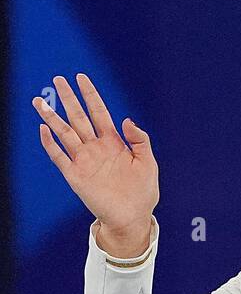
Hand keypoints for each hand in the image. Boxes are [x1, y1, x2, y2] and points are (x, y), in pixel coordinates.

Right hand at [32, 74, 158, 250]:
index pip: (98, 112)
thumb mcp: (148, 161)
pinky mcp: (75, 176)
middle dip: (68, 98)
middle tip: (57, 79)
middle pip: (78, 117)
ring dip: (52, 117)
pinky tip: (43, 129)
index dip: (90, 95)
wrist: (133, 216)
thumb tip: (127, 119)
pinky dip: (50, 144)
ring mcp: (84, 160)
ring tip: (40, 101)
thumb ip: (140, 139)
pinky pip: (59, 157)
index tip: (81, 77)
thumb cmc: (143, 190)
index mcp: (114, 142)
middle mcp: (96, 148)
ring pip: (65, 133)